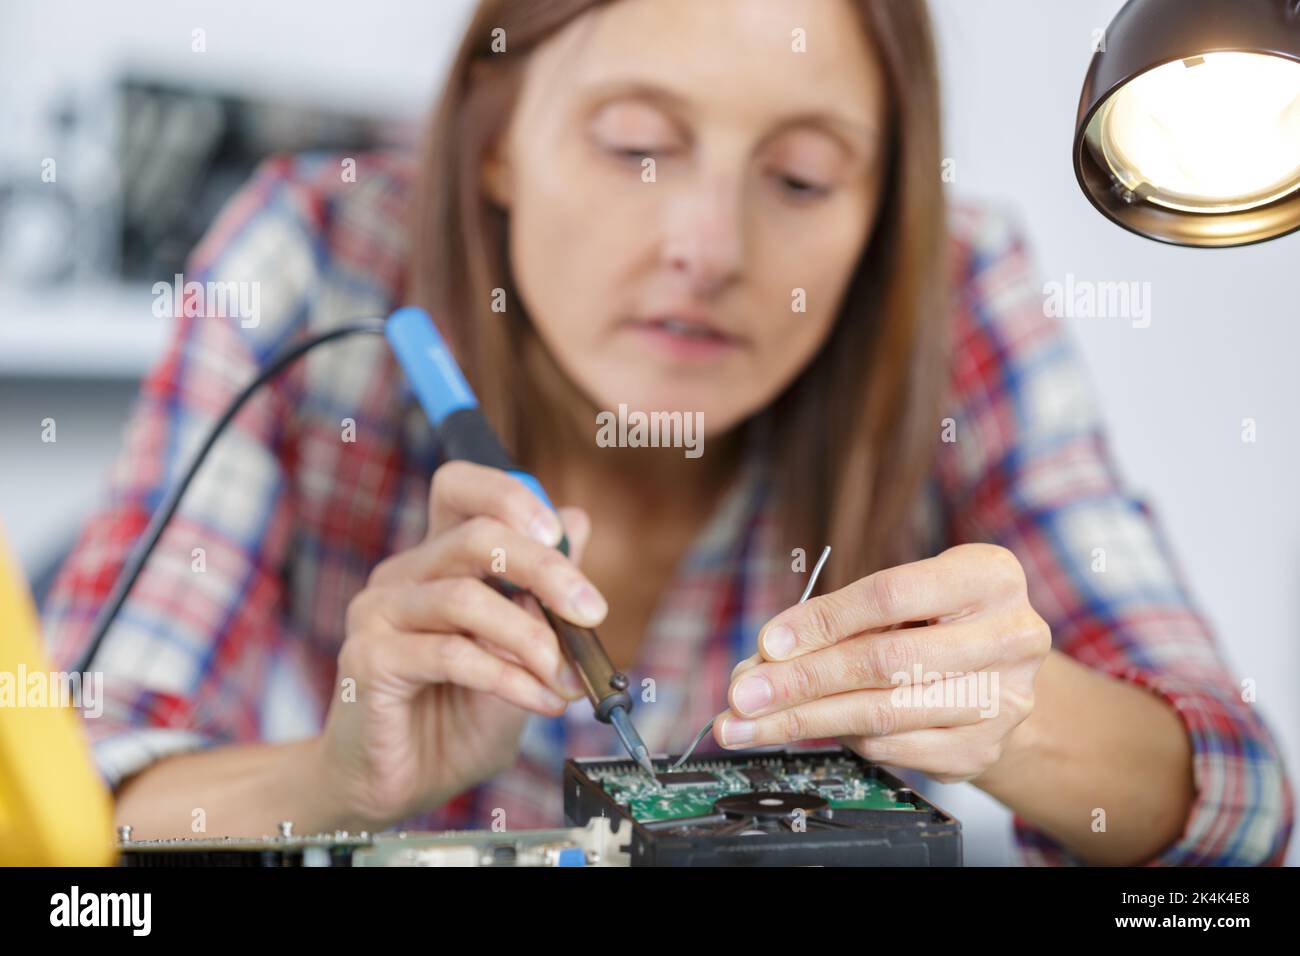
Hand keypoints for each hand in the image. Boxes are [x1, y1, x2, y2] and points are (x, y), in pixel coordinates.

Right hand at [317, 461, 606, 828]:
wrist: (404, 785)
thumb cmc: (459, 717)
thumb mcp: (523, 652)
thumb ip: (542, 593)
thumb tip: (578, 523)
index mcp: (437, 559)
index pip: (460, 488)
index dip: (511, 496)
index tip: (560, 533)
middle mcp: (403, 575)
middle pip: (476, 536)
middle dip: (546, 570)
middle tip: (592, 612)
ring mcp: (379, 613)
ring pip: (466, 598)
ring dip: (532, 639)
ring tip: (565, 679)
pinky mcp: (369, 659)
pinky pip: (451, 655)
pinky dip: (508, 678)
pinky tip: (540, 701)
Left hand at [714, 543, 1050, 783]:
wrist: (1000, 675)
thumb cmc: (935, 621)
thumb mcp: (899, 599)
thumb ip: (836, 621)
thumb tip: (761, 660)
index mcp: (990, 575)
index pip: (891, 595)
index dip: (823, 621)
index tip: (768, 644)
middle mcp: (1010, 635)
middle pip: (884, 660)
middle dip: (801, 681)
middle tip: (743, 695)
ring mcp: (1003, 698)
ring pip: (883, 712)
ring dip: (804, 720)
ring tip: (749, 723)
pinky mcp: (985, 747)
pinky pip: (894, 747)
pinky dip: (842, 738)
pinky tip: (807, 730)